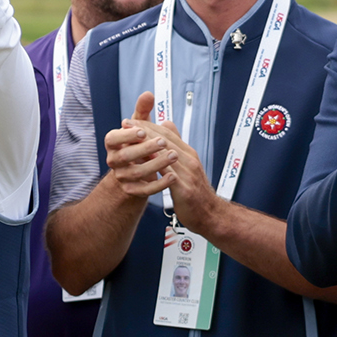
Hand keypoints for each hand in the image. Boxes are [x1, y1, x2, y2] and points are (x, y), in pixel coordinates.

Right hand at [102, 92, 179, 198]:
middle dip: (145, 148)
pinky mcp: (132, 190)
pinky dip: (160, 184)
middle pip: (126, 156)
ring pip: (137, 173)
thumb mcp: (138, 128)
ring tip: (174, 156)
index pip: (113, 139)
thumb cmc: (137, 144)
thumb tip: (148, 94)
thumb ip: (142, 111)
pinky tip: (173, 176)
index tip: (142, 131)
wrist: (135, 173)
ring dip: (156, 164)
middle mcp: (113, 161)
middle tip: (163, 142)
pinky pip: (145, 190)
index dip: (126, 136)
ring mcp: (122, 177)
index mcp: (112, 144)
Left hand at [130, 115, 220, 233]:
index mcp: (189, 154)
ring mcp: (188, 174)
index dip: (148, 125)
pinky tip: (142, 162)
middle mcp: (190, 161)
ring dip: (146, 145)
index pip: (167, 133)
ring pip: (165, 154)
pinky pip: (168, 175)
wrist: (210, 215)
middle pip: (165, 140)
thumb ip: (177, 148)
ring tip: (129, 140)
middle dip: (143, 131)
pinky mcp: (185, 188)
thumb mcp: (188, 167)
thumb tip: (167, 125)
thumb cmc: (195, 192)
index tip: (132, 121)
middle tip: (126, 124)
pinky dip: (155, 166)